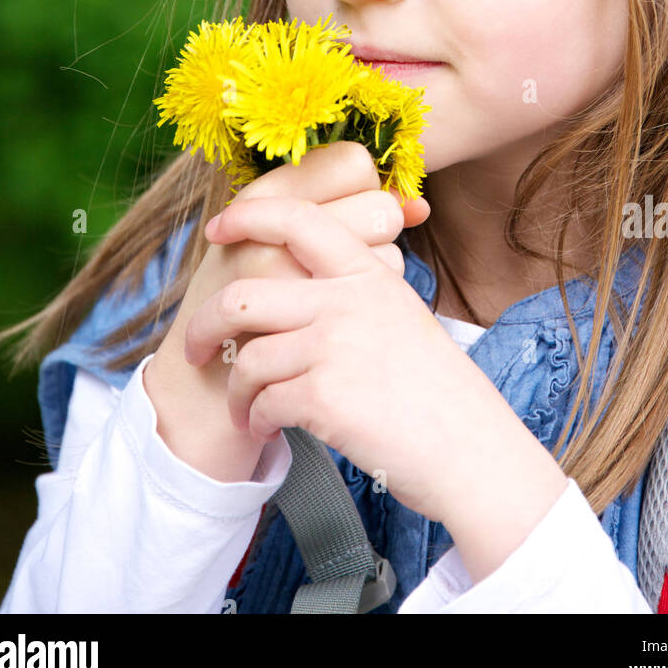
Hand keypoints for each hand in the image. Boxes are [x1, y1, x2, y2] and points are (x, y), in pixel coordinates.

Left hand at [184, 165, 535, 525]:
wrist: (471, 451)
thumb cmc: (440, 393)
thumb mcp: (403, 315)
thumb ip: (354, 293)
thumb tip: (295, 285)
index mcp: (368, 275)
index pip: (298, 220)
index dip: (249, 216)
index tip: (219, 228)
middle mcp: (349, 301)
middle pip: (245, 297)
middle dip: (205, 324)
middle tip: (195, 345)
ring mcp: (335, 346)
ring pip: (247, 357)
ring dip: (236, 390)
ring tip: (246, 408)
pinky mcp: (324, 396)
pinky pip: (262, 401)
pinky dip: (256, 419)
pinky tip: (268, 427)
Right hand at [201, 142, 429, 355]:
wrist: (200, 393)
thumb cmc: (250, 312)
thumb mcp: (272, 244)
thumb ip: (342, 211)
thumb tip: (420, 206)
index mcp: (258, 193)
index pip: (351, 161)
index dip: (361, 191)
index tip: (342, 219)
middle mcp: (270, 225)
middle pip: (379, 204)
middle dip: (376, 236)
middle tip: (336, 267)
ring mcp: (283, 274)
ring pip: (387, 249)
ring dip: (370, 276)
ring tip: (330, 300)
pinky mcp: (299, 323)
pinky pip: (373, 293)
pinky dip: (364, 311)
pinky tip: (331, 328)